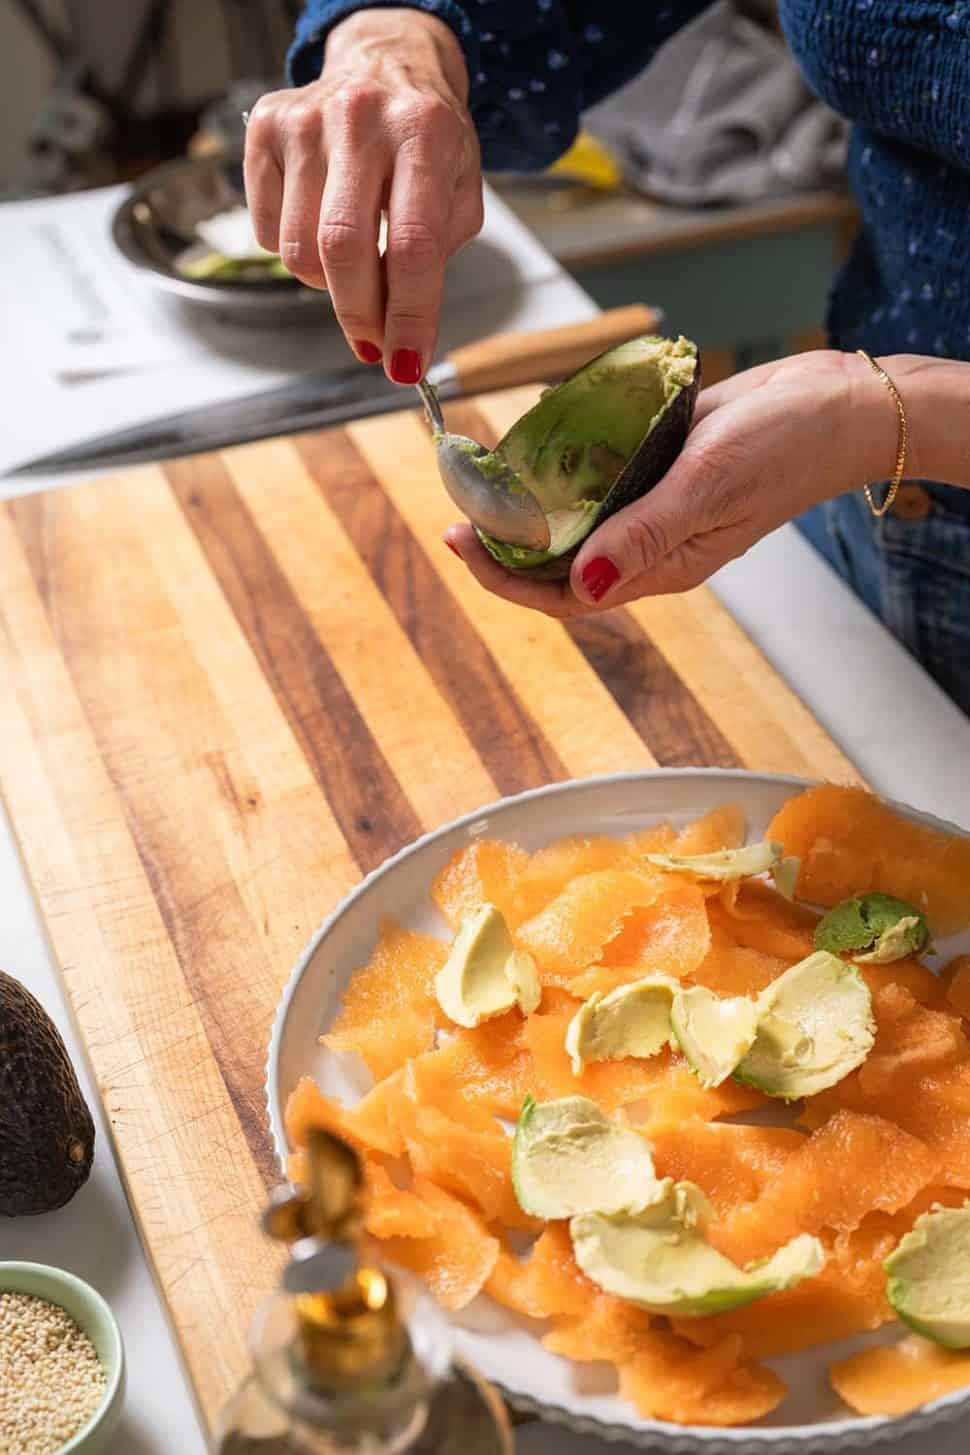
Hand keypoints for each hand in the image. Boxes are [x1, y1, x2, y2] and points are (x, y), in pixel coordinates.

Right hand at [244, 8, 482, 382]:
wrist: (385, 65)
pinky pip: (267, 231)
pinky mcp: (265, 126)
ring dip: (328, 285)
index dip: (409, 316)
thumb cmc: (427, 140)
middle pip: (343, 249)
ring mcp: (305, 119)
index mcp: (424, 132)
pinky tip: (318, 224)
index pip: (413, 246)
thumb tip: (402, 334)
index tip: (406, 364)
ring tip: (353, 266)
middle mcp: (360, 118)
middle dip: (360, 314)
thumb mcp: (459, 190)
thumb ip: (437, 256)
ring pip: (298, 250)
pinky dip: (293, 250)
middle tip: (374, 343)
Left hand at [446, 350, 885, 615]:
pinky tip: (538, 444)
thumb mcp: (708, 488)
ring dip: (531, 507)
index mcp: (662, 566)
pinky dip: (567, 468)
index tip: (461, 541)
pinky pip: (602, 480)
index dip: (507, 576)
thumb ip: (644, 535)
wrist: (840, 405)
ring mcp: (656, 507)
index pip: (566, 593)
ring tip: (485, 478)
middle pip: (561, 562)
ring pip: (577, 522)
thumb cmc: (786, 447)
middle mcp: (651, 544)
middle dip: (505, 543)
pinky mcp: (662, 469)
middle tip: (458, 505)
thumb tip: (582, 585)